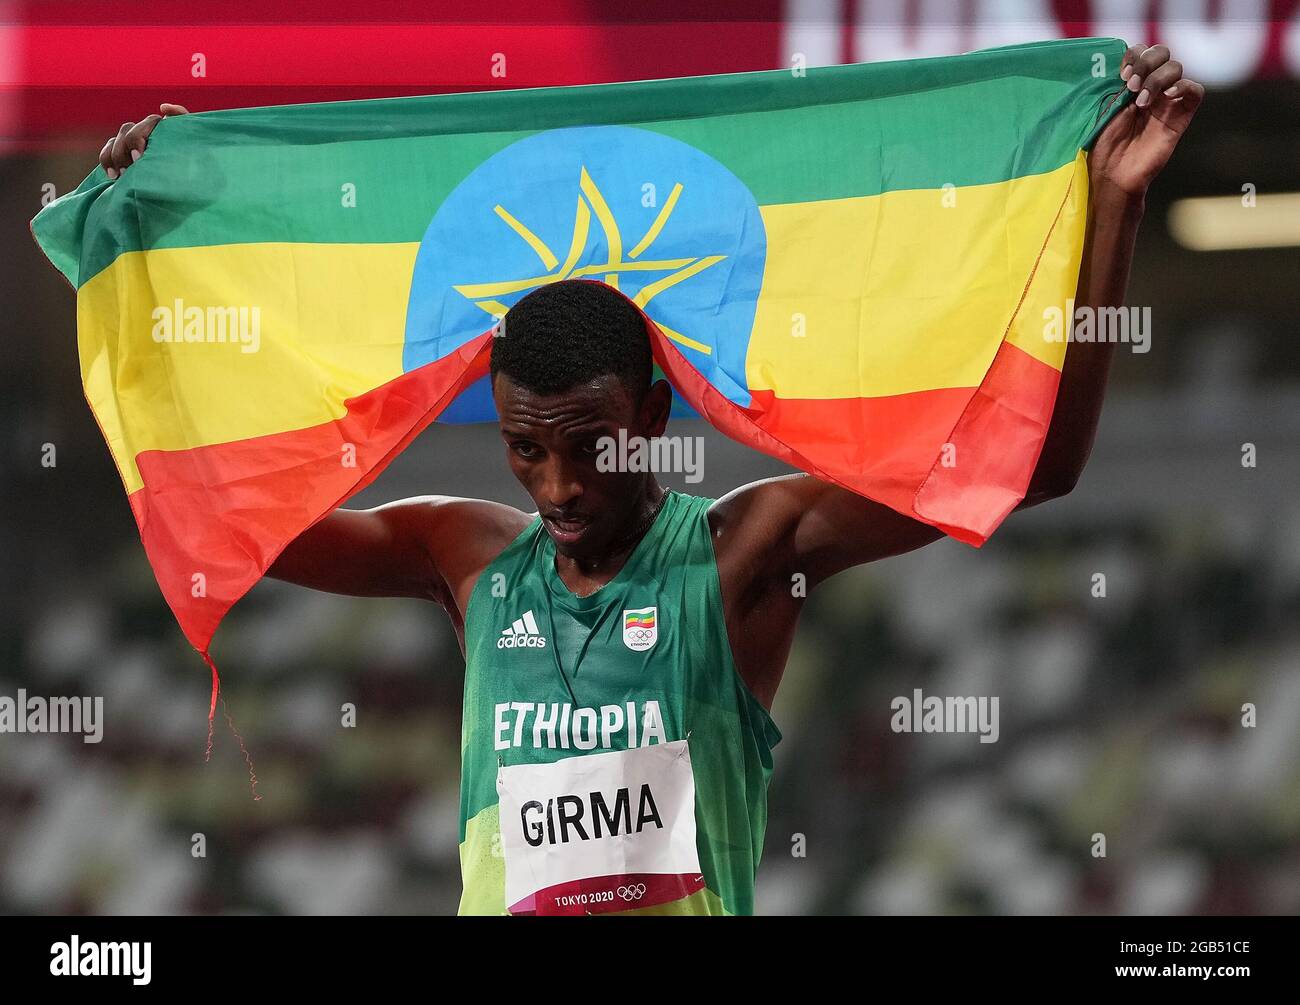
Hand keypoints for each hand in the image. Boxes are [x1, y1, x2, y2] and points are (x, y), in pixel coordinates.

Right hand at [98, 103, 188, 179]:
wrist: (190, 185)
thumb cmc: (195, 163)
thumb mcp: (196, 146)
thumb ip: (184, 121)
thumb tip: (163, 107)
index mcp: (164, 128)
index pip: (147, 123)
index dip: (138, 138)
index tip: (138, 159)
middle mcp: (147, 132)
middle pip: (128, 130)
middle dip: (124, 150)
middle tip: (128, 169)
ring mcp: (134, 144)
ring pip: (116, 140)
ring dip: (114, 156)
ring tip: (119, 175)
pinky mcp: (125, 156)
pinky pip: (108, 152)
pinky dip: (107, 161)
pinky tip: (112, 176)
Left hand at [1090, 44, 1203, 199]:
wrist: (1110, 172)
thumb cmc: (1099, 143)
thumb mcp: (1100, 107)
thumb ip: (1112, 82)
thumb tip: (1120, 61)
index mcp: (1130, 82)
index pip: (1141, 50)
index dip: (1134, 55)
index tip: (1122, 74)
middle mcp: (1150, 87)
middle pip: (1161, 52)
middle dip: (1146, 62)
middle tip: (1132, 85)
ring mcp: (1166, 100)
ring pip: (1176, 67)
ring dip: (1157, 78)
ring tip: (1141, 102)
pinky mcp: (1180, 116)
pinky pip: (1195, 91)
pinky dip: (1184, 86)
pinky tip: (1168, 96)